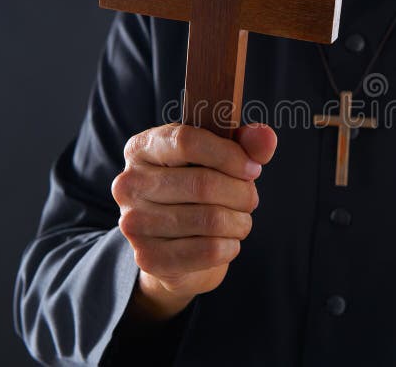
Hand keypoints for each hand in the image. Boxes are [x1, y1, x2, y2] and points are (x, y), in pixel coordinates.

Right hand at [112, 123, 276, 319]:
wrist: (174, 244)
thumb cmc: (198, 189)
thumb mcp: (220, 159)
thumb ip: (245, 144)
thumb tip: (266, 137)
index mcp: (142, 148)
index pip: (186, 141)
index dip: (229, 154)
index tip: (253, 168)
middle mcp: (129, 184)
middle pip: (203, 184)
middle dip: (241, 193)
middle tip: (250, 198)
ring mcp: (134, 223)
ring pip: (211, 219)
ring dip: (240, 221)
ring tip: (240, 220)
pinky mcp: (148, 258)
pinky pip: (208, 251)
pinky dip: (230, 246)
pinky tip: (227, 241)